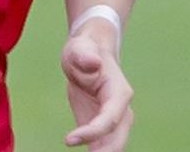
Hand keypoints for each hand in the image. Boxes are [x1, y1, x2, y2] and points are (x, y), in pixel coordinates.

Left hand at [62, 19, 132, 149]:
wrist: (90, 53)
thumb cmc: (85, 50)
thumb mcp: (80, 48)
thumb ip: (85, 55)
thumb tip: (93, 63)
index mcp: (119, 92)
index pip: (109, 119)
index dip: (92, 132)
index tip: (68, 140)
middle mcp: (121, 110)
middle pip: (117, 139)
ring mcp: (114, 121)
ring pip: (113, 146)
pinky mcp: (101, 128)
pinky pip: (102, 147)